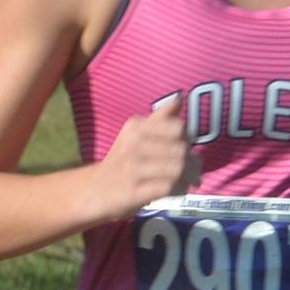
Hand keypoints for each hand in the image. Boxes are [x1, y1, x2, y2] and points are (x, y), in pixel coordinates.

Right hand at [94, 96, 200, 219]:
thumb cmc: (122, 161)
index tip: (186, 149)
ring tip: (189, 181)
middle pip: (181, 149)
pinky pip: (169, 187)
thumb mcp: (136, 135)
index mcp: (136, 126)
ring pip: (178, 168)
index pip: (178, 128)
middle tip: (194, 171)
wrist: (94, 191)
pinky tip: (178, 190)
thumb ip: (160, 118)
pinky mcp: (134, 192)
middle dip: (193, 162)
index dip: (188, 139)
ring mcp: (132, 168)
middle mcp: (133, 144)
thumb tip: (179, 97)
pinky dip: (180, 189)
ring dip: (189, 177)